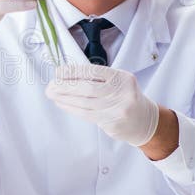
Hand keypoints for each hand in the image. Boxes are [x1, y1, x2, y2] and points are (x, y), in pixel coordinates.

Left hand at [45, 64, 159, 146]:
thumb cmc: (124, 98)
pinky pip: (87, 114)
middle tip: (51, 86)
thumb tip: (66, 75)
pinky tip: (62, 104)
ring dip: (65, 98)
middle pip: (87, 88)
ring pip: (85, 102)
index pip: (94, 72)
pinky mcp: (112, 123)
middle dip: (65, 86)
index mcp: (122, 78)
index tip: (58, 72)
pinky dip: (71, 108)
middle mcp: (122, 92)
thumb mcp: (117, 82)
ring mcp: (118, 109)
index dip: (74, 72)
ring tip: (52, 94)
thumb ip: (97, 78)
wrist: (144, 121)